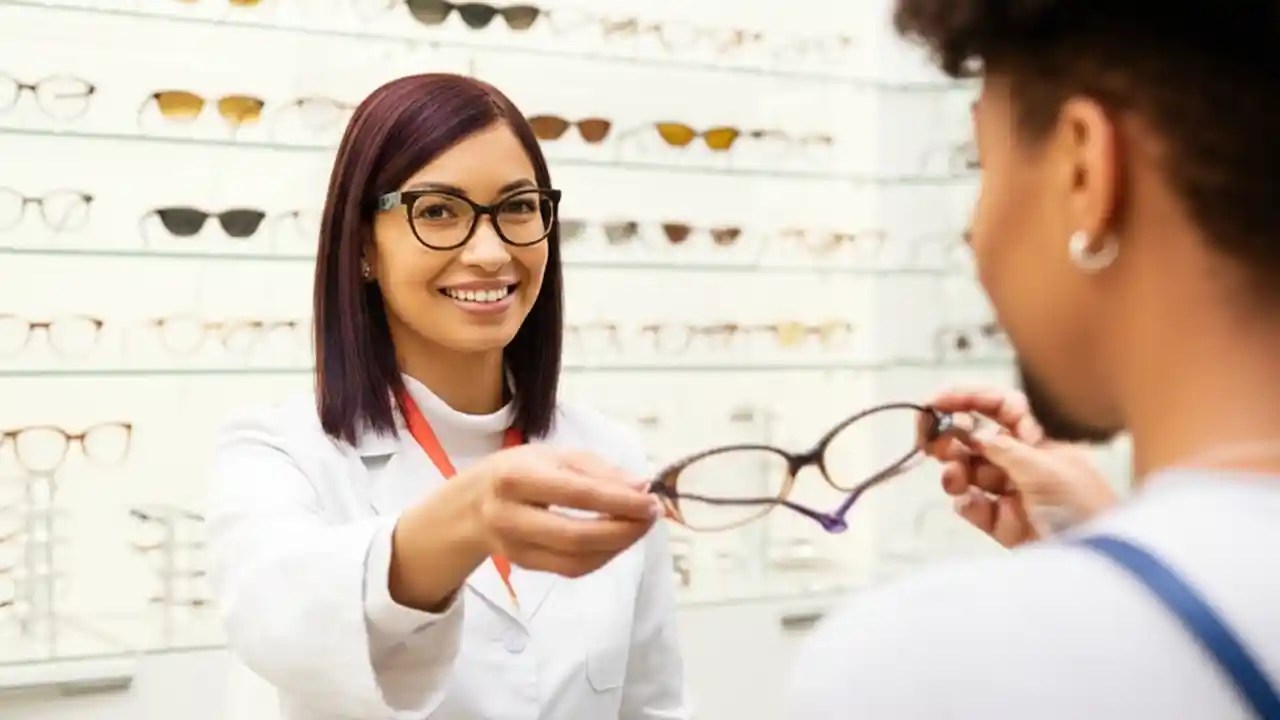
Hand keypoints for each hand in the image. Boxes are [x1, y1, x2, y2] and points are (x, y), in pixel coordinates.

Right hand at [467, 445, 663, 577]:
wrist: (472, 504)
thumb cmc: (519, 471)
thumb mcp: (553, 455)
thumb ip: (598, 469)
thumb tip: (640, 486)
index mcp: (517, 478)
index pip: (576, 494)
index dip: (619, 500)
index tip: (650, 500)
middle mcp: (511, 516)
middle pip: (576, 535)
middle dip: (622, 530)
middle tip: (650, 517)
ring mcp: (515, 547)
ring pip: (576, 559)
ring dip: (617, 547)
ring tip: (639, 527)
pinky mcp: (525, 565)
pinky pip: (571, 569)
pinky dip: (602, 557)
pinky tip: (617, 540)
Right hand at [924, 387, 1117, 546]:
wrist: (1101, 562)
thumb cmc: (1085, 507)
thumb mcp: (1047, 470)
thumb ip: (1005, 450)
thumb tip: (972, 432)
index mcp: (1037, 442)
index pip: (999, 409)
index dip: (969, 399)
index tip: (936, 402)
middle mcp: (1021, 463)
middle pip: (975, 441)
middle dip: (952, 438)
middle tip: (932, 443)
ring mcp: (1010, 495)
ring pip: (968, 473)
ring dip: (954, 472)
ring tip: (954, 478)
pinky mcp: (1002, 525)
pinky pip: (972, 507)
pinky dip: (967, 504)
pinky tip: (972, 505)